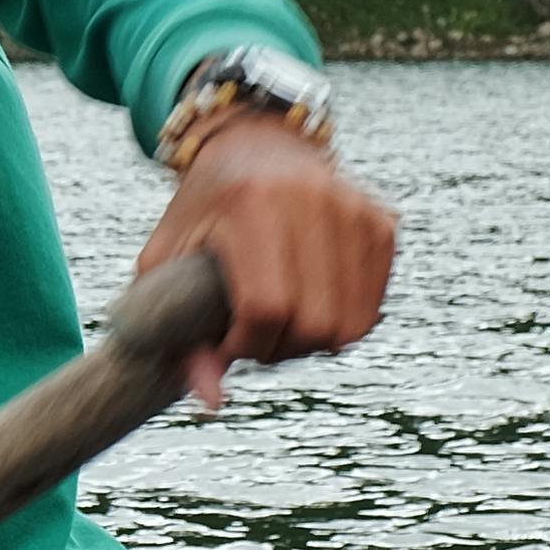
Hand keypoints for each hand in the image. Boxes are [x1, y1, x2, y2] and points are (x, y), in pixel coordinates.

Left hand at [135, 114, 395, 410]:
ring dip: (312, 342)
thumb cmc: (201, 211)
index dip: (245, 345)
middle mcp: (313, 200)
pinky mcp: (382, 223)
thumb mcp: (167, 262)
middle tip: (253, 334)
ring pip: (351, 326)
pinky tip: (311, 302)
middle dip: (279, 349)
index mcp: (251, 204)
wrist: (254, 144)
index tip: (226, 343)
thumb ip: (175, 332)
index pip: (267, 307)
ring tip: (281, 321)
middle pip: (315, 323)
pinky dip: (340, 323)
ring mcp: (355, 209)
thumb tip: (213, 404)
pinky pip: (371, 310)